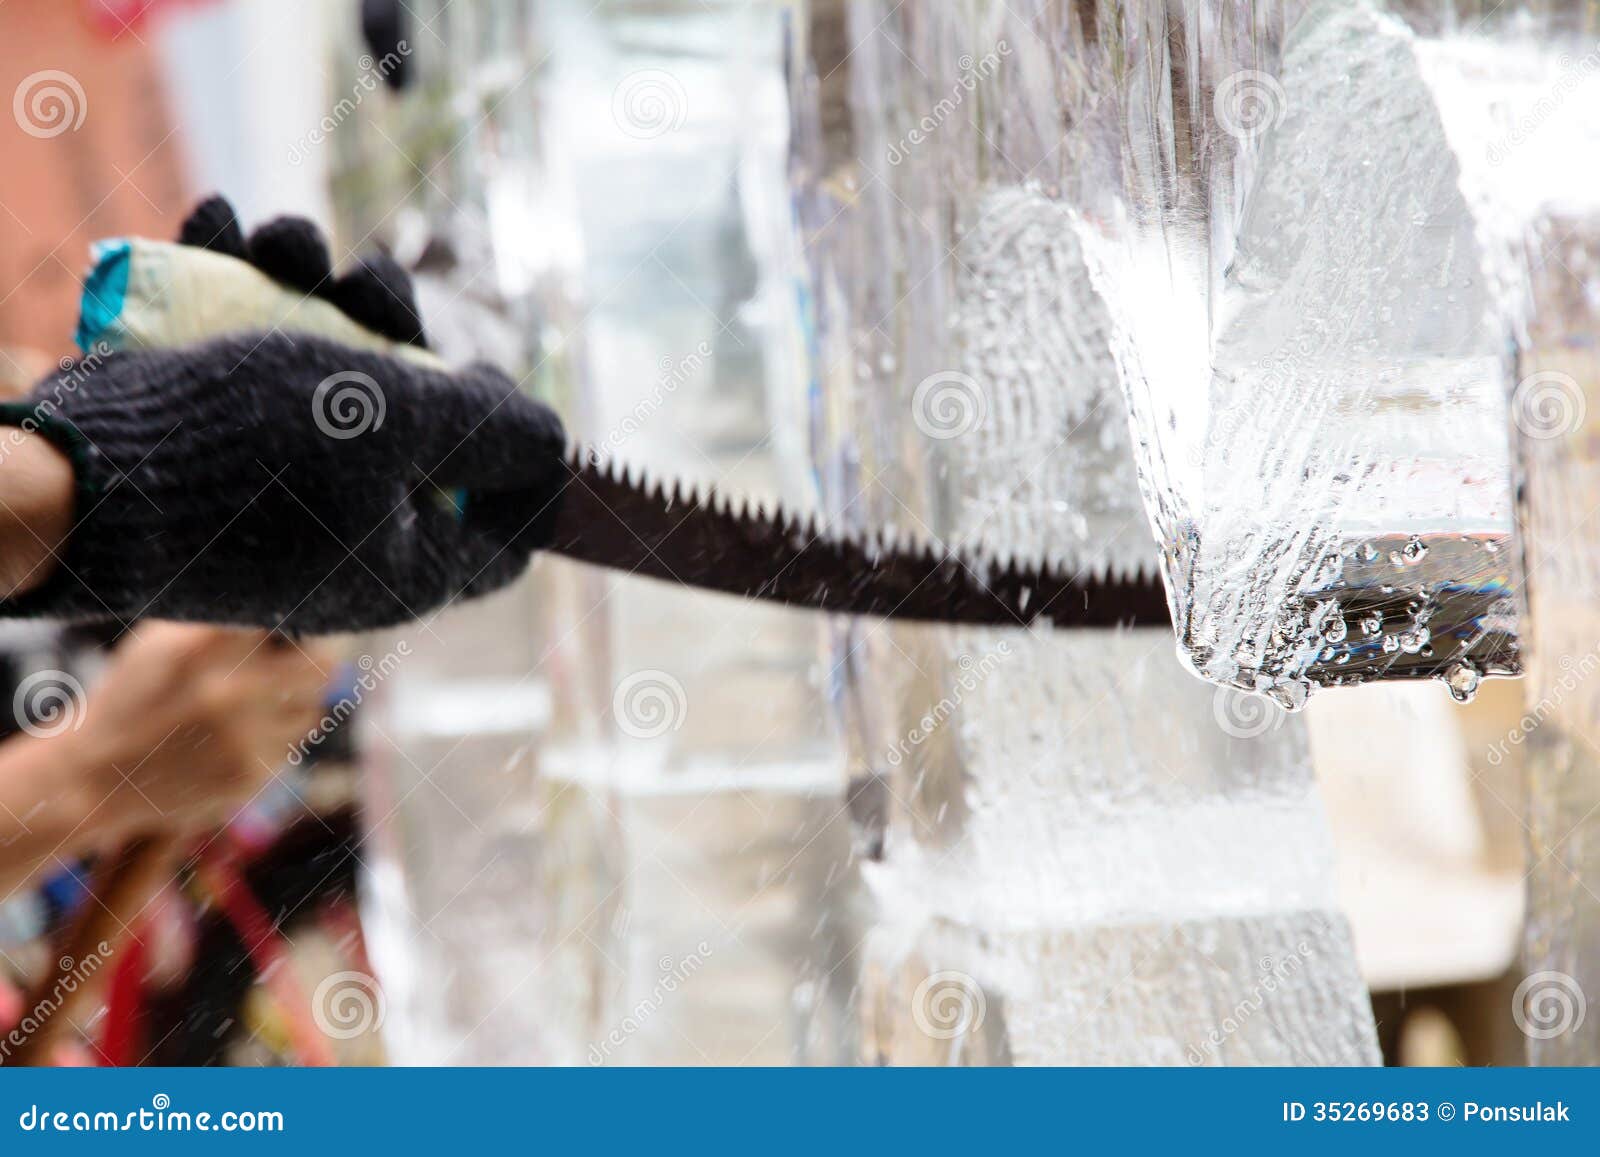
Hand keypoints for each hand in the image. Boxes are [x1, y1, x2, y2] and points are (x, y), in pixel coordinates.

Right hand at [0, 198, 566, 632]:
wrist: (79, 477)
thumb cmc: (254, 453)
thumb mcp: (401, 426)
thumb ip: (489, 429)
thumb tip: (552, 444)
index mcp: (404, 561)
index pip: (500, 535)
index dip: (519, 460)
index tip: (496, 387)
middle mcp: (346, 531)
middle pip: (414, 429)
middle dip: (401, 332)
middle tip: (373, 287)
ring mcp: (275, 489)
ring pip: (324, 374)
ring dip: (313, 285)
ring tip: (284, 243)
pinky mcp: (209, 444)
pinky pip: (242, 364)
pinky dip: (233, 287)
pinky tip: (221, 229)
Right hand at [55, 624, 334, 843]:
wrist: (98, 776)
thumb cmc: (135, 696)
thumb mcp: (163, 641)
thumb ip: (225, 619)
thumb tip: (288, 602)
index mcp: (207, 643)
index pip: (294, 617)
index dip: (306, 620)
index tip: (304, 624)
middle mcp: (234, 689)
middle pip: (325, 667)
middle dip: (318, 660)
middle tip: (304, 659)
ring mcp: (247, 737)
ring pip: (312, 710)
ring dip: (295, 703)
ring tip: (257, 703)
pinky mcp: (253, 775)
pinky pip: (291, 748)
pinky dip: (273, 740)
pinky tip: (236, 739)